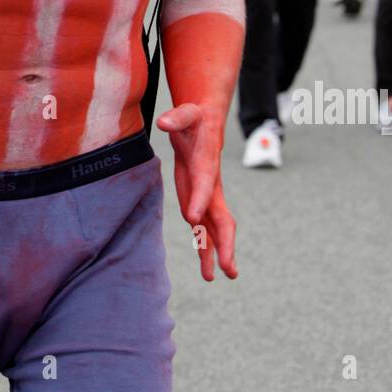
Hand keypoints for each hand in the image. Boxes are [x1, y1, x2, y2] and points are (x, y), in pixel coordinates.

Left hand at [156, 102, 237, 281]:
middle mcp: (211, 187)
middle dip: (226, 243)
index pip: (204, 184)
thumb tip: (163, 121)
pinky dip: (206, 250)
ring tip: (216, 278)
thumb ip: (176, 117)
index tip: (192, 217)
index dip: (199, 199)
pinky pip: (204, 230)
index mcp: (207, 165)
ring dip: (217, 254)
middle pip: (223, 219)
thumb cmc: (195, 118)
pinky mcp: (199, 202)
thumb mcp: (186, 114)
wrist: (206, 123)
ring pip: (215, 231)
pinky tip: (208, 271)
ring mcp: (207, 198)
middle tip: (228, 267)